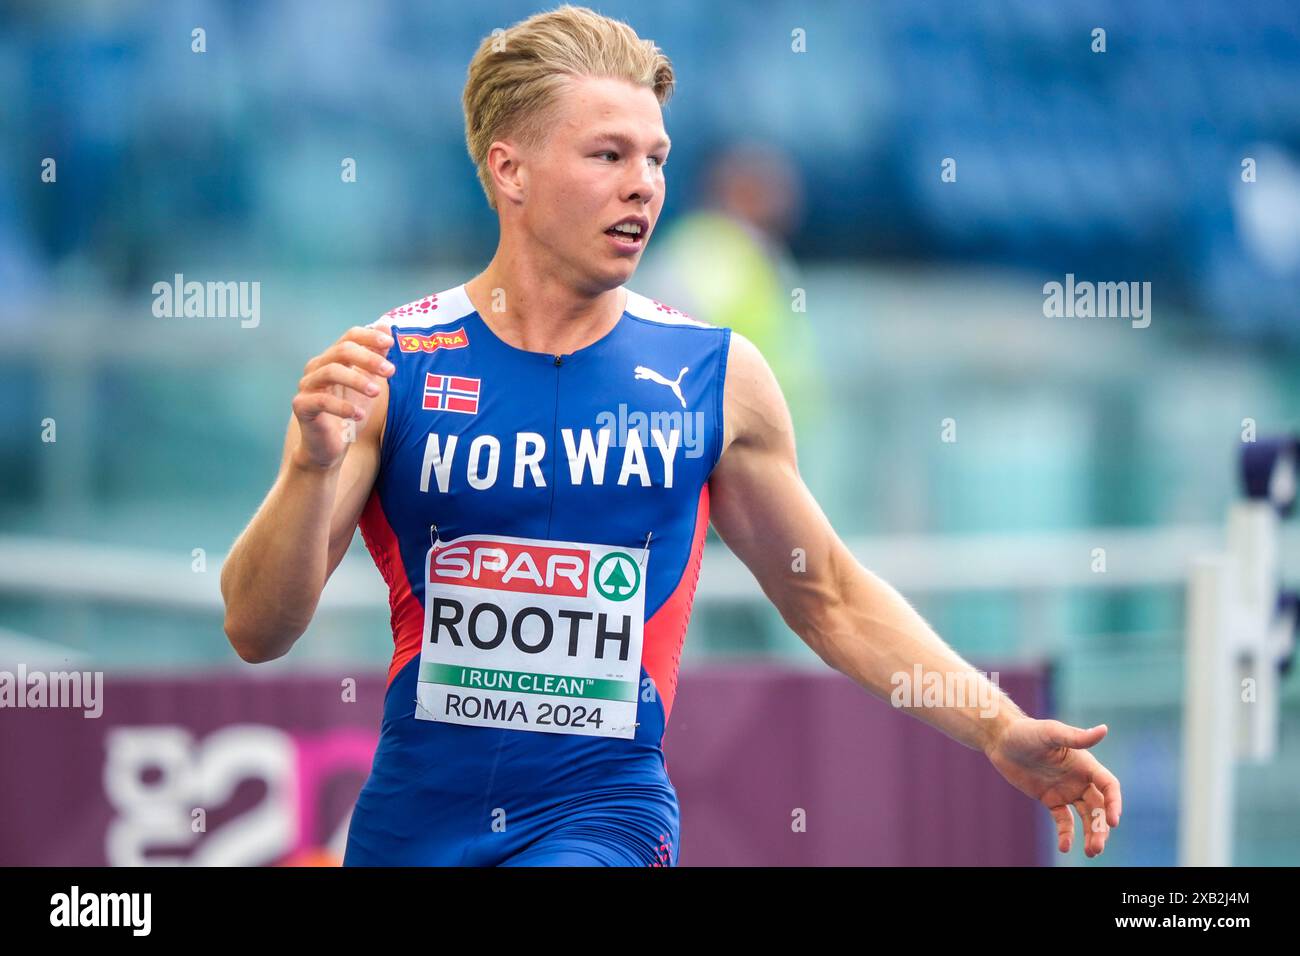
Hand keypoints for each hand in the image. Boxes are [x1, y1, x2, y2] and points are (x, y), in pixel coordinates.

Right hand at [291, 325, 394, 470]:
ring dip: (357, 380)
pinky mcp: (301, 406)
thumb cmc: (348, 414)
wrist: (329, 448)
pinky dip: (342, 407)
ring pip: (331, 371)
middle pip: (341, 350)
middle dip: (369, 358)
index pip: (349, 337)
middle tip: (391, 371)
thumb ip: (375, 359)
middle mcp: (317, 367)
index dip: (369, 336)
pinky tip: (359, 415)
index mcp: (333, 359)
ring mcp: (307, 386)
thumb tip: (386, 327)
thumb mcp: (367, 384)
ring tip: (376, 393)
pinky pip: (321, 400)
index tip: (390, 343)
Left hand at [985, 717, 1122, 857]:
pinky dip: (1067, 834)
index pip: (1108, 786)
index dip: (1114, 803)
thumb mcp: (1051, 733)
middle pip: (1099, 807)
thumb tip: (1104, 729)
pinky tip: (1065, 847)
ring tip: (1090, 852)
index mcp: (1085, 764)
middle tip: (1097, 847)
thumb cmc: (1027, 731)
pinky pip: (1064, 820)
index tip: (1112, 821)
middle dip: (1101, 827)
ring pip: (1086, 817)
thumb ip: (1076, 736)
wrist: (1001, 740)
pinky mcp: (1051, 799)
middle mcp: (1080, 779)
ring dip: (1091, 834)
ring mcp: (1066, 791)